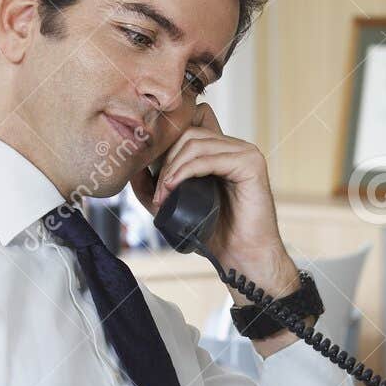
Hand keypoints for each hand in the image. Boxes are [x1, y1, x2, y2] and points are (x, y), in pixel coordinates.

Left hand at [130, 101, 299, 298]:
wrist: (241, 259)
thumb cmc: (215, 235)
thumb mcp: (177, 207)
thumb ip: (157, 188)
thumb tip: (133, 170)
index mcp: (221, 152)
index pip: (189, 127)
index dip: (167, 144)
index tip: (152, 173)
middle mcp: (235, 147)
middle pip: (188, 133)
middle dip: (165, 160)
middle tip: (157, 192)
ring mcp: (245, 152)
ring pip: (195, 143)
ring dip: (172, 168)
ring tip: (163, 194)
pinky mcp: (251, 163)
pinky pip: (209, 158)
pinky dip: (185, 171)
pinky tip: (174, 187)